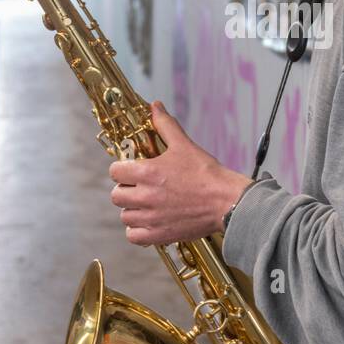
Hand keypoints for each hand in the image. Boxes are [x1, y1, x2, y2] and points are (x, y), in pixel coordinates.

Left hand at [109, 100, 252, 246]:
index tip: (131, 170)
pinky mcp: (160, 234)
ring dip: (132, 211)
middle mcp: (146, 196)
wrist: (227, 201)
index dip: (122, 169)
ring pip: (125, 216)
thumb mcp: (184, 144)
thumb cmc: (207, 173)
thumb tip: (155, 106)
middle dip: (126, 190)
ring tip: (146, 205)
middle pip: (116, 195)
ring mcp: (152, 217)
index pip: (115, 172)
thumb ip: (165, 125)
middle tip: (139, 188)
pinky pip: (134, 236)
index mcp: (148, 172)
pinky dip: (138, 231)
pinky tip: (149, 221)